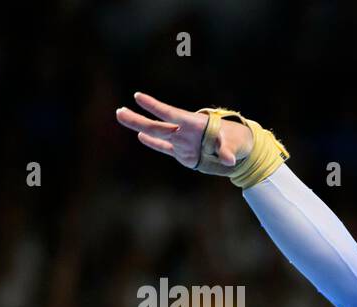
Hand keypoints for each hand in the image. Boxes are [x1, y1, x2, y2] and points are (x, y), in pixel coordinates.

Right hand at [114, 91, 252, 168]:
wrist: (236, 148)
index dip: (154, 106)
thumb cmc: (235, 140)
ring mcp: (181, 142)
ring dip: (139, 126)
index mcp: (192, 124)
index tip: (138, 96)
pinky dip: (154, 143)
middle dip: (138, 118)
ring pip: (156, 134)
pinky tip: (140, 136)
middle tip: (119, 111)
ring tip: (121, 115)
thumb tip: (229, 160)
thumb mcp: (233, 145)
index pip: (170, 114)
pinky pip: (165, 147)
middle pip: (157, 125)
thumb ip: (227, 151)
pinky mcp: (183, 153)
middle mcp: (183, 132)